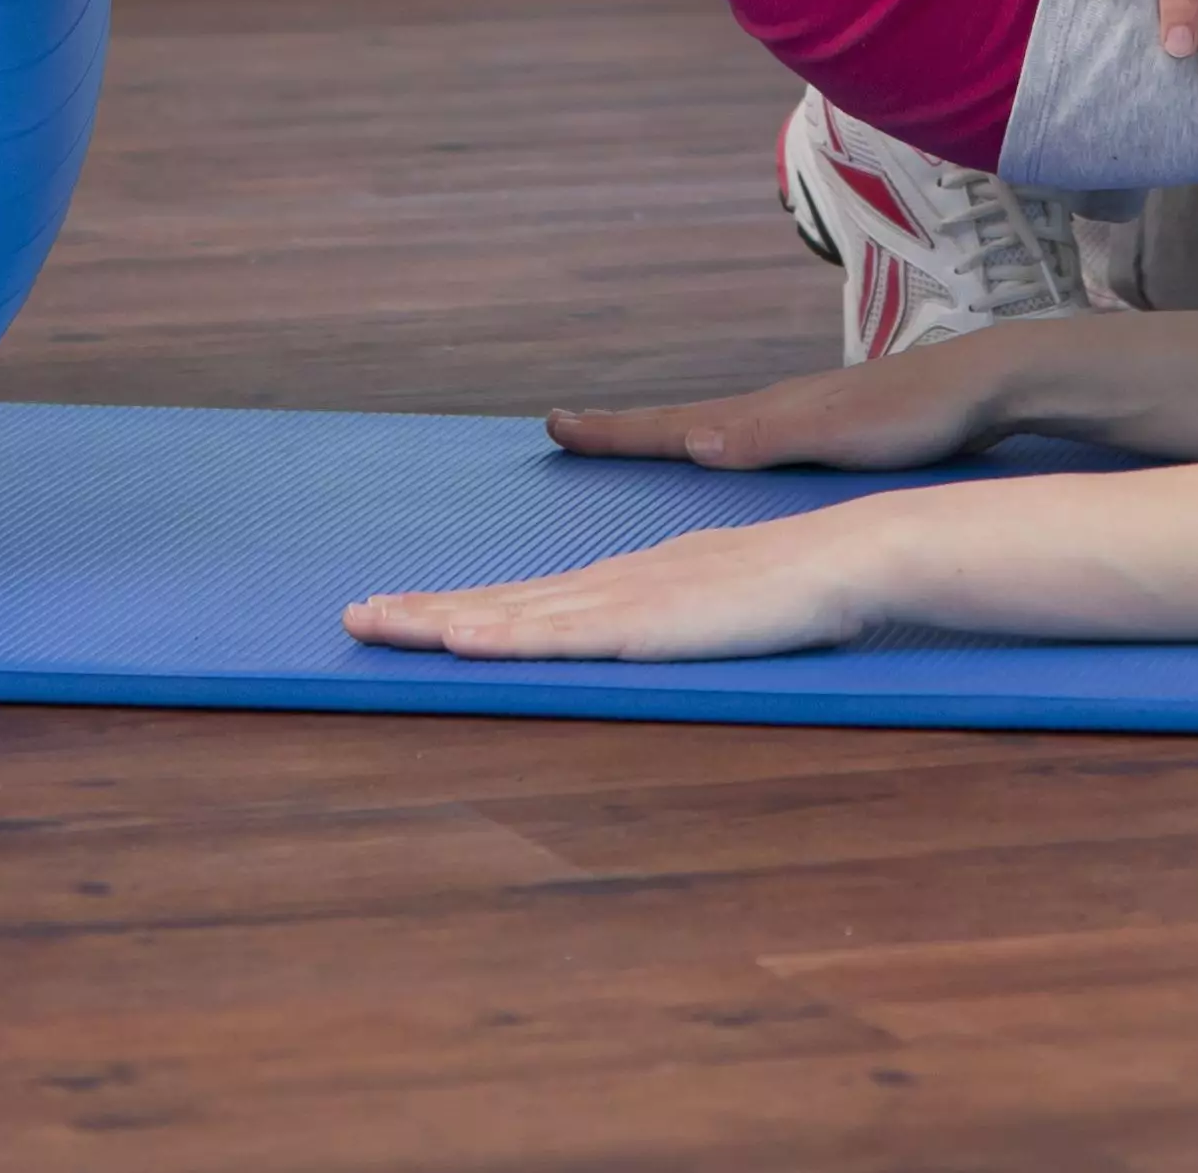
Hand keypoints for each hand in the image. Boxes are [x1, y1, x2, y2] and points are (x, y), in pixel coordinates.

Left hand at [346, 502, 881, 660]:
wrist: (843, 559)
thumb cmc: (793, 588)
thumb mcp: (716, 602)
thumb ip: (673, 611)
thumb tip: (640, 622)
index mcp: (627, 582)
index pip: (529, 598)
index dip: (466, 607)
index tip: (407, 613)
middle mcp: (611, 584)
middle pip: (501, 598)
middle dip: (423, 609)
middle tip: (353, 616)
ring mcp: (624, 600)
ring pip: (513, 613)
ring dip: (439, 619)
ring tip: (375, 623)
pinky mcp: (644, 623)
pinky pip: (558, 635)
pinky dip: (503, 635)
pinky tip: (459, 638)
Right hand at [539, 337, 1014, 473]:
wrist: (986, 383)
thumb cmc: (919, 414)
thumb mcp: (842, 434)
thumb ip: (770, 436)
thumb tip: (692, 439)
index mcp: (766, 415)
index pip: (674, 425)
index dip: (615, 432)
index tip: (556, 424)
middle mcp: (773, 412)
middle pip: (681, 420)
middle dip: (622, 429)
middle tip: (564, 427)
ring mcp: (800, 418)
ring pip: (712, 427)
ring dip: (663, 434)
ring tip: (625, 438)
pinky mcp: (828, 430)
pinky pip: (746, 439)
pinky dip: (710, 443)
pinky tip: (720, 458)